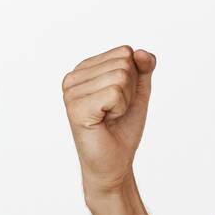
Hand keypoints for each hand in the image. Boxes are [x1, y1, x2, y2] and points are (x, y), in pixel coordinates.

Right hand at [63, 45, 155, 196]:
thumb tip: (141, 52)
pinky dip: (120, 109)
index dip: (134, 77)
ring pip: (120, 76)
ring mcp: (71, 92)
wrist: (115, 162)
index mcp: (84, 69)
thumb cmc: (123, 128)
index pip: (124, 52)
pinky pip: (115, 92)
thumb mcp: (138, 91)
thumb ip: (143, 67)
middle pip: (123, 62)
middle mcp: (73, 77)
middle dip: (130, 89)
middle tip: (116, 111)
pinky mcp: (76, 107)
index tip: (120, 99)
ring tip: (110, 116)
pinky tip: (105, 121)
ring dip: (125, 101)